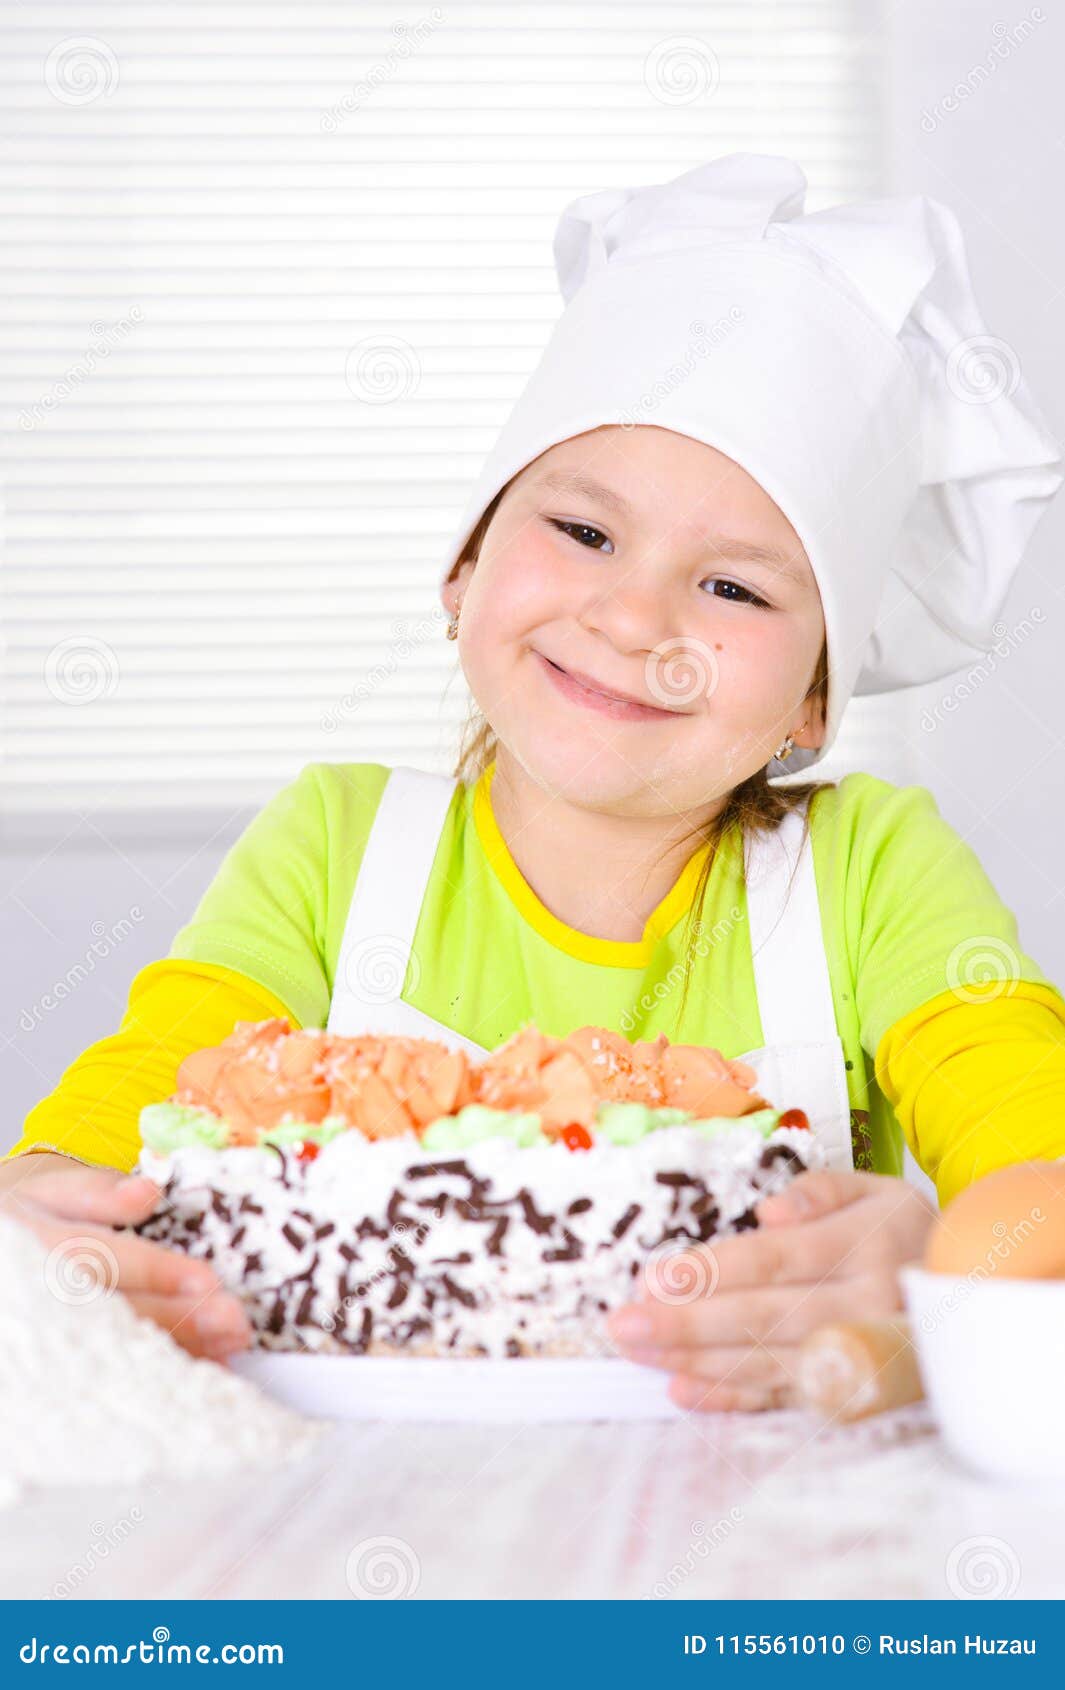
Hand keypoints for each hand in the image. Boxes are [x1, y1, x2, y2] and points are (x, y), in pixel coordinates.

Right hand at [0, 1154, 251, 1361]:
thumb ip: (96, 1193)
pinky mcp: (55, 1367)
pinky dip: (153, 1376)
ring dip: (174, 1351)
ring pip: (112, 1352)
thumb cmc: (27, 1222)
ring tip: (227, 1351)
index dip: (157, 1273)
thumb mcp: (48, 1194)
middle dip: (177, 1321)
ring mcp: (47, 1335)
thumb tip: (148, 1192)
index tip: (209, 1283)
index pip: (101, 1260)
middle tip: (234, 1325)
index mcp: (38, 1245)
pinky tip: (193, 1374)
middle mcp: (40, 1296)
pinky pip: (105, 1378)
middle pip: (113, 1315)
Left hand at [606, 1169, 934, 1412]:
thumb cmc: (900, 1233)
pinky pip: (783, 1398)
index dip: (713, 1270)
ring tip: (638, 1353)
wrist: (972, 1296)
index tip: (655, 1277)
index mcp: (865, 1244)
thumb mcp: (873, 1189)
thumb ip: (820, 1190)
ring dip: (696, 1360)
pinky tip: (683, 1389)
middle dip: (687, 1323)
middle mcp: (864, 1304)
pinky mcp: (852, 1390)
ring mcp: (858, 1354)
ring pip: (768, 1362)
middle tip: (625, 1325)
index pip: (776, 1260)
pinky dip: (732, 1397)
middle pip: (764, 1317)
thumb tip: (767, 1213)